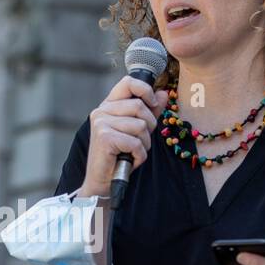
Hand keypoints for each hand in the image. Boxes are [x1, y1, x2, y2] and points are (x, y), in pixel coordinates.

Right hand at [79, 75, 167, 196]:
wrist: (102, 182)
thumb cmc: (119, 155)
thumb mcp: (136, 130)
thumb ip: (149, 111)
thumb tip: (163, 93)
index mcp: (108, 106)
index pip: (128, 82)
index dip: (145, 90)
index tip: (153, 103)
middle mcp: (101, 111)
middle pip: (139, 106)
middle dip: (149, 126)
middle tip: (140, 141)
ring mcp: (101, 123)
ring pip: (140, 126)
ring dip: (144, 144)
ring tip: (133, 152)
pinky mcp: (104, 138)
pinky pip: (135, 142)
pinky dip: (139, 155)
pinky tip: (130, 160)